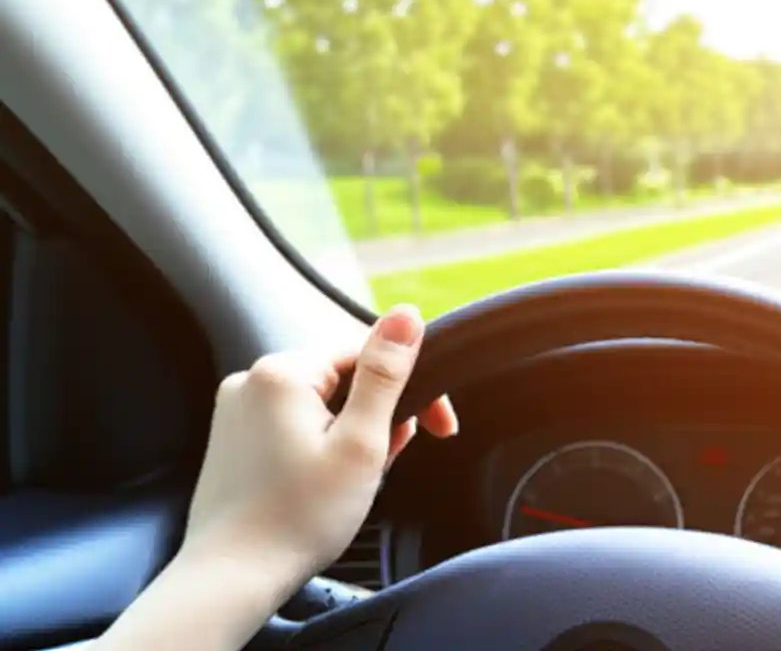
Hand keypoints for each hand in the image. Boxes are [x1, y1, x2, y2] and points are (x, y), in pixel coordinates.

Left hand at [95, 305, 455, 650]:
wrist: (232, 578)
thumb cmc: (298, 518)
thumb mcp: (360, 443)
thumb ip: (385, 374)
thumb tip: (408, 314)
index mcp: (283, 372)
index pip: (367, 354)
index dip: (408, 390)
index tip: (436, 428)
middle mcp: (252, 380)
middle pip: (344, 380)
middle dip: (376, 418)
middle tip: (380, 465)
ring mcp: (237, 410)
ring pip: (321, 405)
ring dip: (350, 435)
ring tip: (348, 482)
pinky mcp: (234, 439)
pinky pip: (293, 425)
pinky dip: (320, 447)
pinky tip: (323, 484)